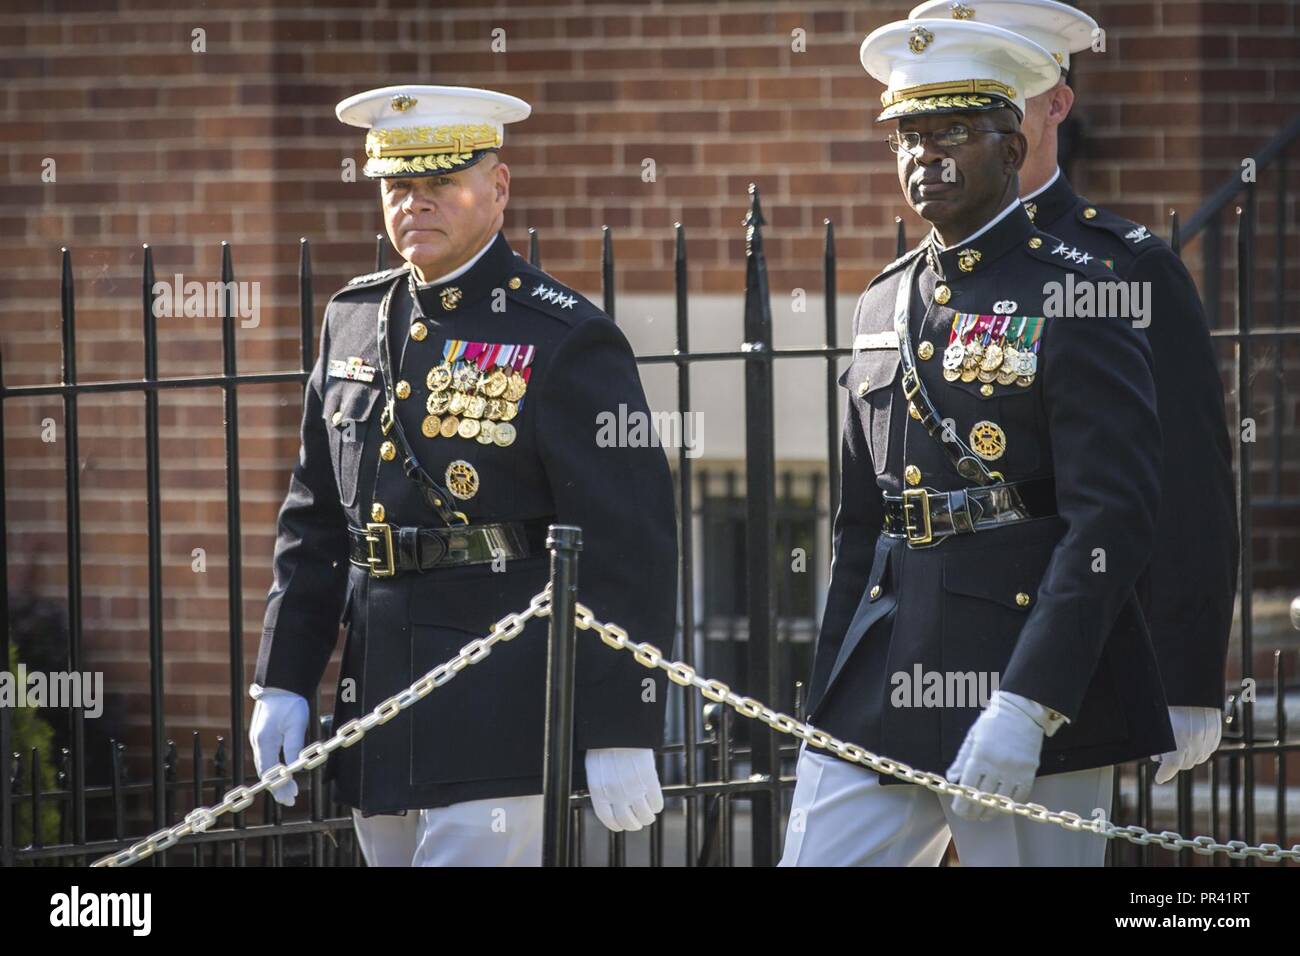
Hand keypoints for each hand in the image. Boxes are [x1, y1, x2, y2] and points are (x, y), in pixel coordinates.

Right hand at [249, 685, 308, 806]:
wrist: (281, 685)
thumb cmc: (289, 703)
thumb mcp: (296, 724)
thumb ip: (294, 746)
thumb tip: (296, 768)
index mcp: (264, 741)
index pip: (270, 771)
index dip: (280, 785)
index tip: (291, 796)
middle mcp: (258, 742)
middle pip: (266, 771)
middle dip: (278, 787)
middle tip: (291, 801)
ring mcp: (259, 739)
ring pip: (266, 766)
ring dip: (276, 780)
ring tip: (289, 793)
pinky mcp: (263, 736)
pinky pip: (267, 758)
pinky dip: (275, 769)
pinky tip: (283, 775)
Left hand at [584, 748, 663, 832]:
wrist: (620, 727)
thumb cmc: (606, 743)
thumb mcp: (595, 767)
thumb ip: (601, 785)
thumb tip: (609, 799)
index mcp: (598, 790)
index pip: (607, 818)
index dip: (616, 825)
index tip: (621, 825)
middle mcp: (614, 794)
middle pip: (627, 821)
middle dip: (634, 824)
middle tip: (639, 821)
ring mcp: (632, 788)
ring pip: (644, 815)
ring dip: (648, 817)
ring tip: (649, 814)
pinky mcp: (648, 780)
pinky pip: (656, 802)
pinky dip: (657, 806)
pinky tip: (657, 803)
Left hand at [945, 691, 1045, 821]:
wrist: (1022, 711)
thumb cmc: (993, 721)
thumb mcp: (972, 737)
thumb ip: (961, 759)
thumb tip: (952, 778)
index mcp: (980, 755)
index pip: (968, 787)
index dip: (962, 802)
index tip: (958, 809)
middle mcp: (997, 765)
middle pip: (983, 797)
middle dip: (973, 810)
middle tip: (968, 816)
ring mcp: (1015, 770)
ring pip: (1001, 800)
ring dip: (991, 811)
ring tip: (983, 815)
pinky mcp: (1029, 772)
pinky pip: (1020, 795)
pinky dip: (1009, 803)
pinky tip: (1001, 806)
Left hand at [1150, 706, 1220, 783]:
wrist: (1191, 689)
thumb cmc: (1170, 704)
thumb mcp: (1158, 723)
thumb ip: (1159, 742)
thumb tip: (1156, 757)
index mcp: (1178, 742)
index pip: (1170, 766)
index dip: (1163, 774)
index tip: (1159, 778)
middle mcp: (1195, 744)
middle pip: (1184, 764)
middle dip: (1173, 763)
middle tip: (1162, 756)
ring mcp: (1207, 740)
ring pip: (1197, 758)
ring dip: (1186, 757)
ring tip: (1176, 747)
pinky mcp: (1215, 736)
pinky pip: (1207, 750)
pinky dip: (1198, 750)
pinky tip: (1189, 742)